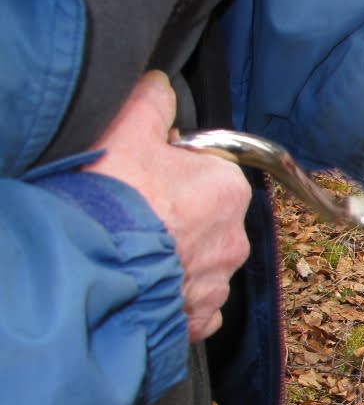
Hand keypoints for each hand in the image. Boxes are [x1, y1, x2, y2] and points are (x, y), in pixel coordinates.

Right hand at [86, 72, 252, 340]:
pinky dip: (171, 295)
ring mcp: (217, 282)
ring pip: (199, 262)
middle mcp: (234, 238)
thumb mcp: (126, 130)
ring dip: (172, 256)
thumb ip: (152, 101)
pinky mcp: (198, 319)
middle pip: (206, 218)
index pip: (209, 171)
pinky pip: (191, 304)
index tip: (144, 175)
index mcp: (228, 188)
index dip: (172, 170)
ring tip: (131, 250)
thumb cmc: (109, 199)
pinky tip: (144, 283)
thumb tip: (161, 85)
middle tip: (132, 214)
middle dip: (176, 215)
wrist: (87, 269)